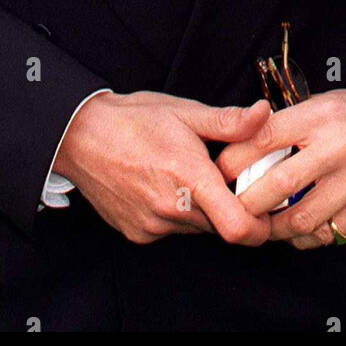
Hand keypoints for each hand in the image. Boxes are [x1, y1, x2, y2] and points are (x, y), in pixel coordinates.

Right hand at [54, 90, 273, 246]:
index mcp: (190, 178)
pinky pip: (171, 230)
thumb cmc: (132, 119)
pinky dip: (176, 213)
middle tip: (219, 176)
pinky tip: (163, 185)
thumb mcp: (185, 111)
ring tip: (185, 174)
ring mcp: (152, 226)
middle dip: (228, 207)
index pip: (240, 228)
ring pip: (196, 227)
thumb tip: (264, 114)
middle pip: (221, 226)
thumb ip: (229, 121)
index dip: (261, 227)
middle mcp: (172, 209)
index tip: (265, 210)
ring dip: (201, 208)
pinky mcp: (138, 234)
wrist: (80, 136)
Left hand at [215, 87, 345, 249]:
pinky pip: (329, 232)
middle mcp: (337, 148)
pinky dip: (307, 236)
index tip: (220, 172)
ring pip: (301, 217)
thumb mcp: (325, 101)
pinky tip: (298, 230)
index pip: (263, 138)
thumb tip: (245, 142)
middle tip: (232, 208)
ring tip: (261, 224)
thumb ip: (290, 122)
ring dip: (274, 227)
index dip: (233, 160)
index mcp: (319, 116)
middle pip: (276, 185)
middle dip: (246, 202)